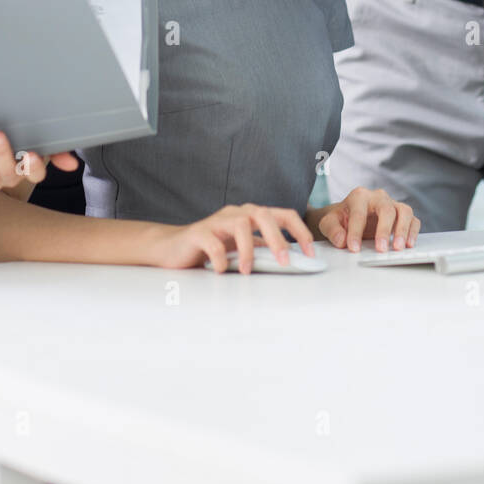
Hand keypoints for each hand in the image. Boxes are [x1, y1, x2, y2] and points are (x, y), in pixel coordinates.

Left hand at [0, 131, 79, 191]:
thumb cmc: (19, 145)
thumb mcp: (38, 144)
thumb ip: (56, 151)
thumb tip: (72, 164)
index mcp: (28, 171)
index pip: (36, 174)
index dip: (33, 167)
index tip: (31, 154)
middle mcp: (11, 179)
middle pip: (9, 172)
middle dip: (3, 153)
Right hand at [152, 204, 315, 272]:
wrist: (173, 248)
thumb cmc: (212, 249)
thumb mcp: (243, 249)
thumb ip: (263, 250)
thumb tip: (293, 261)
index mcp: (251, 215)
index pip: (283, 215)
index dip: (299, 231)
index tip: (310, 253)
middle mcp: (236, 213)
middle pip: (263, 215)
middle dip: (278, 239)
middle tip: (285, 262)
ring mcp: (217, 221)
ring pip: (240, 224)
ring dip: (248, 250)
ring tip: (247, 271)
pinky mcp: (198, 232)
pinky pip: (213, 242)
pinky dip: (221, 259)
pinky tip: (222, 271)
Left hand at [314, 187, 420, 252]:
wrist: (349, 217)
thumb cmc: (341, 219)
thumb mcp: (329, 222)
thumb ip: (332, 229)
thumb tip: (341, 239)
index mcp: (359, 196)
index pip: (359, 213)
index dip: (356, 232)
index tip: (353, 248)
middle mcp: (378, 197)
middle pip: (386, 208)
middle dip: (384, 230)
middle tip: (381, 249)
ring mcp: (392, 205)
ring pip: (404, 211)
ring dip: (403, 230)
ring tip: (398, 248)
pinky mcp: (402, 215)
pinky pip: (413, 220)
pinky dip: (413, 232)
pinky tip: (408, 245)